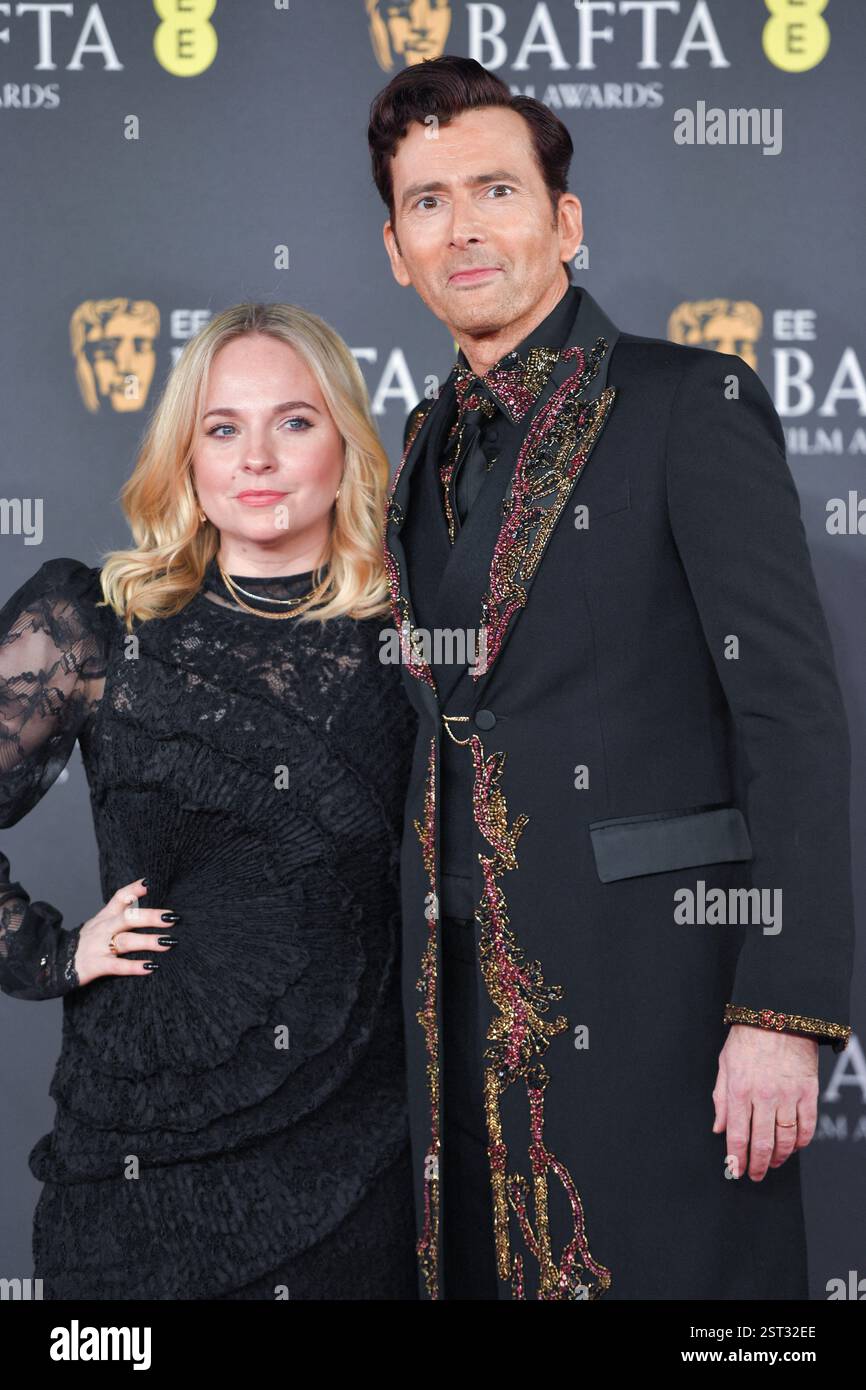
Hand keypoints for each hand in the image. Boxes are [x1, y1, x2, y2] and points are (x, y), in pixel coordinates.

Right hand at [73, 878, 179, 986]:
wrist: (55, 963)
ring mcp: (99, 947)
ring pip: (126, 941)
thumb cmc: (86, 942)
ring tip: (168, 942)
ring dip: (148, 941)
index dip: (134, 889)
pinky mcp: (96, 965)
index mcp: (105, 916)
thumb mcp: (100, 922)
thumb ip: (120, 911)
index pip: (120, 897)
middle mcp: (103, 929)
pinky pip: (117, 966)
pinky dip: (134, 967)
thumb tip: (146, 896)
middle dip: (151, 917)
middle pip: (128, 918)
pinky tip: (151, 967)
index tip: (151, 883)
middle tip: (173, 917)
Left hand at [712, 1024, 818, 1180]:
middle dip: (757, 1165)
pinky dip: (801, 1142)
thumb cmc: (747, 1038)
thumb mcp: (725, 1065)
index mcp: (740, 1090)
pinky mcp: (808, 1092)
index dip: (737, 1158)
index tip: (736, 1170)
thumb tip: (719, 1128)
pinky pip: (806, 1126)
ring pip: (786, 1139)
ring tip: (773, 1164)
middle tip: (755, 1175)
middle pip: (762, 1143)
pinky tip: (794, 1146)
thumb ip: (721, 1099)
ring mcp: (788, 1095)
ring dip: (780, 1158)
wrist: (778, 1015)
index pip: (737, 1135)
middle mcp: (764, 1096)